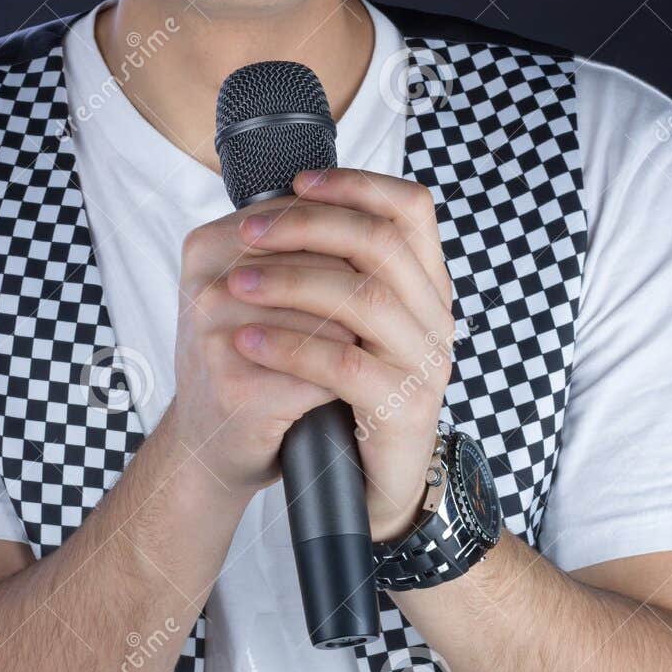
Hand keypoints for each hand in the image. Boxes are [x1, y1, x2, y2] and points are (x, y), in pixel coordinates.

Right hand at [172, 204, 362, 499]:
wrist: (212, 439)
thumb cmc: (247, 357)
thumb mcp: (259, 289)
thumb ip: (300, 245)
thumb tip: (381, 223)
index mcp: (208, 245)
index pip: (310, 222)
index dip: (351, 252)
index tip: (361, 279)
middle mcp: (206, 287)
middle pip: (326, 268)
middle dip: (359, 299)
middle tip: (364, 327)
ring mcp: (217, 338)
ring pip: (333, 320)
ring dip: (358, 341)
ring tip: (351, 357)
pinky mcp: (237, 389)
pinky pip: (324, 371)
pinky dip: (344, 382)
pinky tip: (338, 390)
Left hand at [227, 168, 454, 539]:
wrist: (363, 489)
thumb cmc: (341, 398)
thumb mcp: (342, 324)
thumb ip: (329, 271)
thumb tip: (271, 208)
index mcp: (425, 286)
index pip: (411, 209)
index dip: (356, 185)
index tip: (298, 183)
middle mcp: (436, 318)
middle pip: (381, 243)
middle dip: (307, 227)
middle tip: (248, 231)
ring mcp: (426, 365)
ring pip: (366, 300)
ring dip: (291, 283)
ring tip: (234, 285)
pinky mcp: (404, 410)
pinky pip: (346, 366)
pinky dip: (291, 348)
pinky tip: (247, 343)